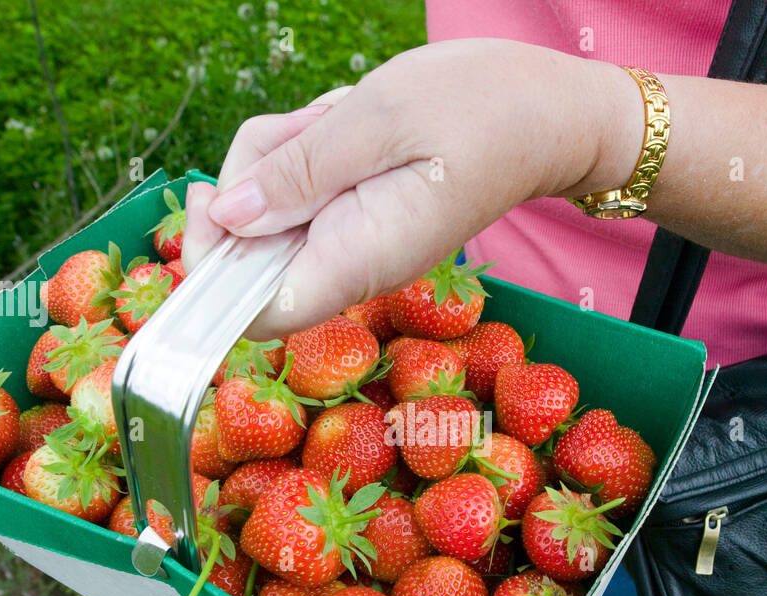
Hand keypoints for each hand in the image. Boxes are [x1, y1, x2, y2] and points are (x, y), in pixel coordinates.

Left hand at [181, 39, 640, 337]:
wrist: (551, 112)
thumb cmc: (484, 108)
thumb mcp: (381, 118)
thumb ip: (301, 170)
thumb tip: (231, 217)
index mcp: (359, 257)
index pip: (260, 315)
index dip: (216, 274)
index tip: (218, 204)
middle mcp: (350, 262)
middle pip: (251, 257)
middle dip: (248, 185)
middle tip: (302, 129)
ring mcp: (351, 240)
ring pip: (268, 214)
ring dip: (276, 155)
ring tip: (332, 117)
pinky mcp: (352, 214)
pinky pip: (297, 191)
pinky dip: (298, 148)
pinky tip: (336, 120)